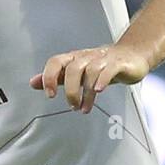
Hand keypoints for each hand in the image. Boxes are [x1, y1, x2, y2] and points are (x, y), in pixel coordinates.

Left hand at [30, 46, 149, 112]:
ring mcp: (103, 59)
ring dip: (86, 93)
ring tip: (84, 108)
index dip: (49, 77)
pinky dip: (102, 80)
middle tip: (72, 106)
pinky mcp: (118, 64)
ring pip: (90, 72)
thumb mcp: (76, 72)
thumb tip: (33, 82)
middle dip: (70, 91)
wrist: (131, 56)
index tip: (49, 95)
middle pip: (73, 69)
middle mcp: (86, 57)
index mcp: (74, 59)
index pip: (56, 62)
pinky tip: (99, 91)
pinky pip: (108, 70)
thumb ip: (56, 77)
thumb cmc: (101, 65)